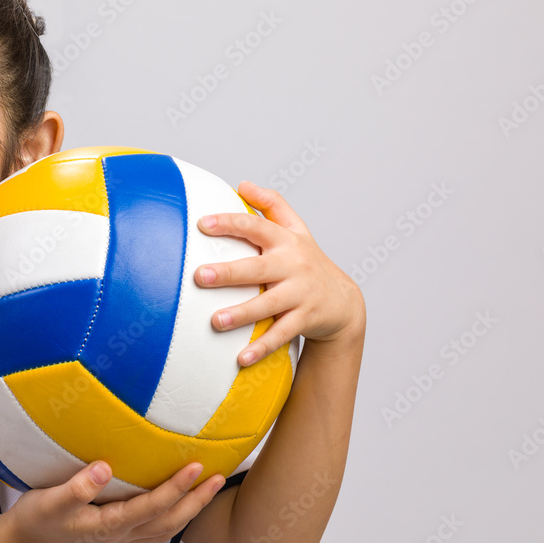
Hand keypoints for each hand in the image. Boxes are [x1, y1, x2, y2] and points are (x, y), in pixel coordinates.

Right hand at [2, 461, 225, 542]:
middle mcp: (121, 532)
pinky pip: (156, 525)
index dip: (176, 488)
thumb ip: (77, 486)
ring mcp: (122, 534)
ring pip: (166, 526)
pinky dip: (175, 513)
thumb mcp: (50, 501)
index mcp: (109, 524)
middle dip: (196, 500)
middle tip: (218, 477)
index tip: (195, 467)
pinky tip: (182, 499)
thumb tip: (103, 468)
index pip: (152, 507)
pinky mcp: (118, 530)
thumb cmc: (37, 518)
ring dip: (191, 507)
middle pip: (169, 521)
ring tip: (210, 486)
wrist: (26, 539)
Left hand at [195, 180, 365, 365]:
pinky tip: (240, 359)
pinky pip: (280, 335)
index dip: (230, 223)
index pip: (256, 226)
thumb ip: (271, 205)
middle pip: (257, 268)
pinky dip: (262, 347)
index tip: (203, 223)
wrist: (343, 302)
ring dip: (242, 314)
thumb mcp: (296, 229)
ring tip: (215, 322)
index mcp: (286, 241)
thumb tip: (242, 183)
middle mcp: (293, 265)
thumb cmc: (307, 260)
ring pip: (268, 305)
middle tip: (200, 276)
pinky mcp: (304, 320)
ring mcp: (300, 294)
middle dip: (228, 272)